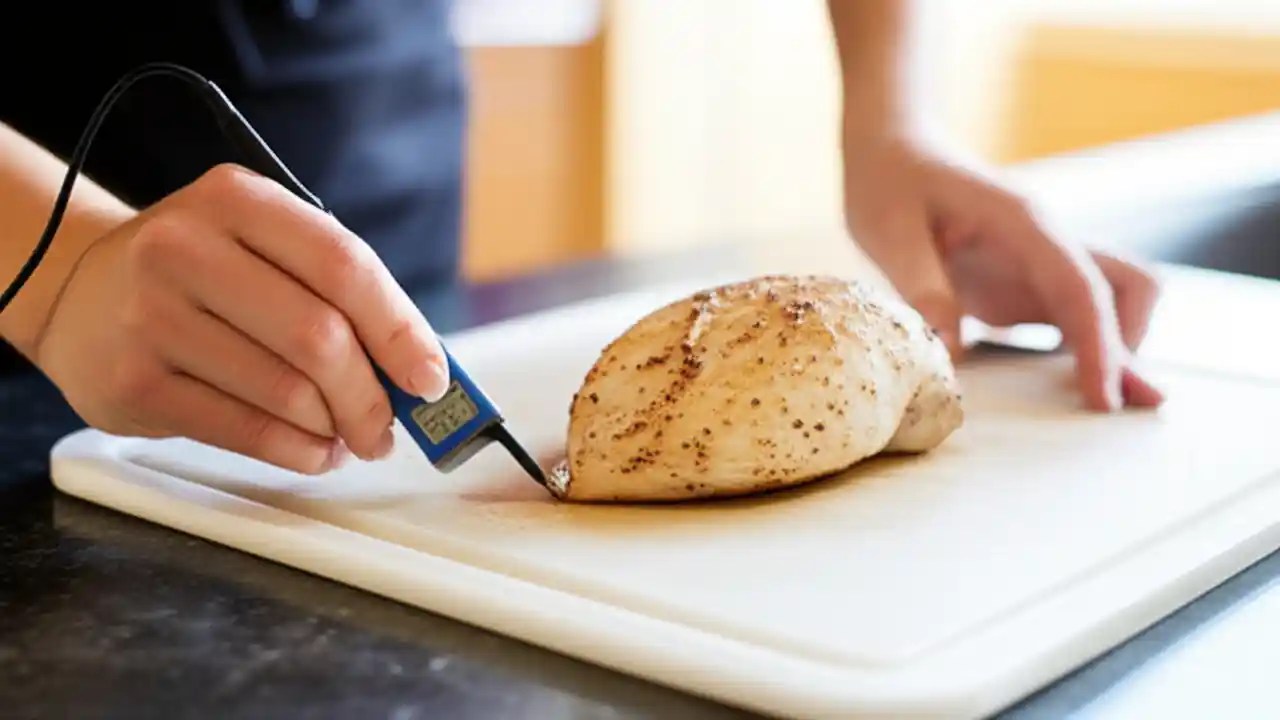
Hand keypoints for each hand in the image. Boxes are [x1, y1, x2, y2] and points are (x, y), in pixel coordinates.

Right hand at [32, 164, 449, 472]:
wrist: (77, 289)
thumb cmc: (198, 272)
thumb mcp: (259, 246)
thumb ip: (335, 292)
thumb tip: (417, 369)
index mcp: (237, 201)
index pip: (344, 265)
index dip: (400, 329)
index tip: (432, 377)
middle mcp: (186, 248)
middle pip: (319, 337)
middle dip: (372, 396)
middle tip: (389, 426)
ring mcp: (152, 316)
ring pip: (287, 392)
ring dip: (337, 428)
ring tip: (349, 435)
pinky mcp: (134, 382)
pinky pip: (245, 432)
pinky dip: (298, 451)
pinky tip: (313, 450)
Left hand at [842, 137, 1162, 410]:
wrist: (893, 150)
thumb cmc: (890, 182)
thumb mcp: (890, 231)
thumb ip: (923, 287)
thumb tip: (953, 355)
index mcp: (1023, 224)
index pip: (1082, 288)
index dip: (1100, 345)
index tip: (1103, 398)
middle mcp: (1047, 242)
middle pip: (1127, 289)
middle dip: (1129, 346)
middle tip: (1109, 409)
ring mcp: (1041, 263)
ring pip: (1109, 304)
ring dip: (1112, 351)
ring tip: (1100, 407)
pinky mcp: (1024, 284)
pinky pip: (1074, 318)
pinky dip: (1081, 352)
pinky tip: (1064, 389)